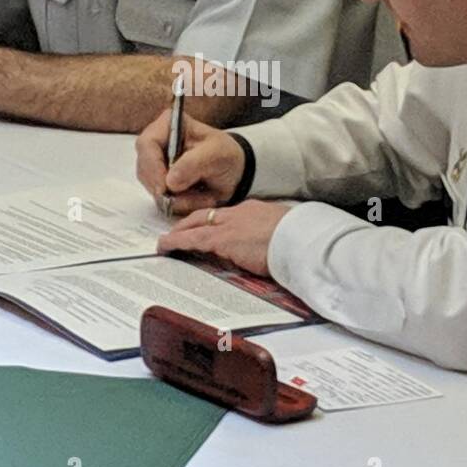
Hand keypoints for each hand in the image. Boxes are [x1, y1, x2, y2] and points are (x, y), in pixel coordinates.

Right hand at [136, 109, 245, 215]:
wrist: (233, 173)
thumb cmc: (225, 155)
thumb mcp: (217, 154)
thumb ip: (193, 163)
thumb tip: (169, 181)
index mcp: (168, 124)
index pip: (146, 144)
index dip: (152, 167)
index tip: (165, 187)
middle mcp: (157, 143)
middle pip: (144, 169)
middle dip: (166, 188)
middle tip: (190, 196)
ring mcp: (156, 165)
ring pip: (152, 188)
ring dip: (178, 198)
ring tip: (202, 195)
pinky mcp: (159, 183)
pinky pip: (161, 200)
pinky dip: (180, 204)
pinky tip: (197, 198)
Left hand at [157, 200, 291, 276]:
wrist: (301, 241)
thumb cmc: (299, 242)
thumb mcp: (284, 237)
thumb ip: (270, 241)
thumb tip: (266, 253)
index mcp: (256, 212)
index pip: (228, 215)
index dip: (215, 221)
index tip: (208, 228)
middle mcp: (240, 213)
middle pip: (208, 215)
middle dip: (191, 223)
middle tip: (177, 231)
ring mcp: (230, 225)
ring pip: (197, 224)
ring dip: (180, 233)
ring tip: (166, 241)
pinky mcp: (223, 239)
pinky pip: (193, 239)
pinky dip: (177, 242)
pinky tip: (166, 246)